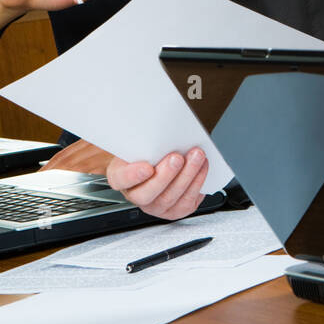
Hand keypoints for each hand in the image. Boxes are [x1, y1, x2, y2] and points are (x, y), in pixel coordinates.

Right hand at [40, 140, 207, 220]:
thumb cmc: (146, 151)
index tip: (146, 166)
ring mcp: (156, 205)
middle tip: (177, 157)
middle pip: (148, 194)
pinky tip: (202, 167)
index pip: (121, 179)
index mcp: (121, 177)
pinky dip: (197, 183)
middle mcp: (137, 195)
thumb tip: (153, 114)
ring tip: (197, 157)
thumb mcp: (137, 141)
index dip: (133, 175)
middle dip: (166, 175)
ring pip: (171, 198)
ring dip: (187, 176)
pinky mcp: (175, 209)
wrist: (156, 162)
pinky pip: (187, 202)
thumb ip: (142, 136)